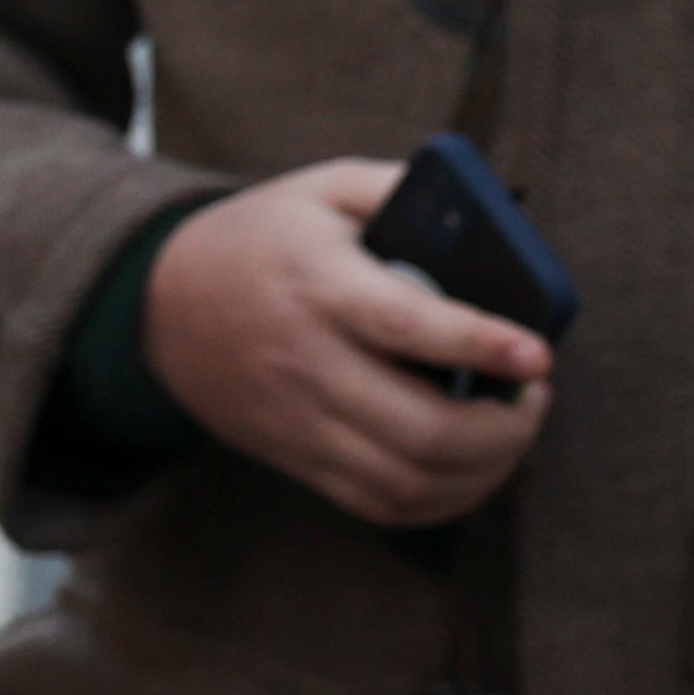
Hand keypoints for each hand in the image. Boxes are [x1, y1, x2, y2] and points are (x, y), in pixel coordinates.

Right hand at [143, 158, 551, 527]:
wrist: (156, 305)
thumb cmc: (260, 241)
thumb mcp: (320, 190)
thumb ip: (398, 188)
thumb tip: (487, 215)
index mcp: (318, 285)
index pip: (403, 325)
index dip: (478, 343)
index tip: (537, 353)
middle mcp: (307, 362)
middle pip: (420, 428)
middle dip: (505, 428)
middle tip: (533, 396)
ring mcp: (299, 420)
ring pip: (409, 481)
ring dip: (484, 470)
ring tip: (511, 432)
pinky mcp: (295, 457)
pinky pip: (383, 505)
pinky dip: (443, 501)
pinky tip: (471, 468)